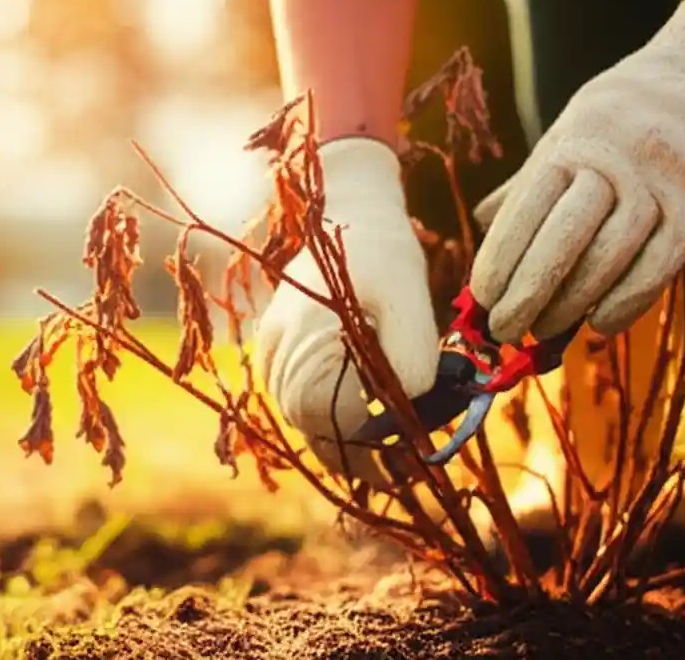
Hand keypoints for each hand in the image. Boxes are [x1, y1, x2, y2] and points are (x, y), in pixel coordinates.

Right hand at [256, 137, 437, 481]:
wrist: (347, 211)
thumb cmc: (382, 251)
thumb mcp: (408, 294)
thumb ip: (411, 352)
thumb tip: (409, 410)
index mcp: (306, 334)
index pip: (328, 415)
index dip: (370, 447)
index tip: (413, 461)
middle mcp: (277, 350)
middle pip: (312, 429)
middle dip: (359, 459)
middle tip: (410, 473)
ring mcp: (271, 353)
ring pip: (302, 424)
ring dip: (345, 448)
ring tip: (395, 459)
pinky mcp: (275, 355)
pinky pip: (298, 406)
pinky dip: (330, 426)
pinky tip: (368, 430)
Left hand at [471, 0, 684, 342]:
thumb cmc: (610, 122)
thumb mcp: (560, 138)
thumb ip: (523, 186)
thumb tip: (478, 227)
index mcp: (567, 147)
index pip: (525, 210)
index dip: (501, 259)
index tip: (481, 299)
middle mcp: (611, 163)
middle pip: (565, 238)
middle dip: (529, 292)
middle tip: (504, 329)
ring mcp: (655, 185)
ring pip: (611, 254)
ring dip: (574, 302)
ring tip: (544, 330)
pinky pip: (660, 263)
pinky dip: (628, 300)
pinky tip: (600, 324)